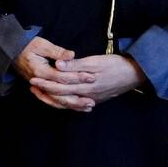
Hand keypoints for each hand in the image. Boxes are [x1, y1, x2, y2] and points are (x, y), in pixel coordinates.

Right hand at [12, 36, 95, 110]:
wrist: (13, 52)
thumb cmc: (28, 46)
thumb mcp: (42, 45)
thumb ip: (57, 52)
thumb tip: (71, 55)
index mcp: (40, 72)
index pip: (62, 77)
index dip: (77, 77)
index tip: (91, 77)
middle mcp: (39, 83)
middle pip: (60, 94)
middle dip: (77, 98)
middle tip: (92, 100)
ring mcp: (39, 88)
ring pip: (57, 100)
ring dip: (72, 105)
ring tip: (87, 107)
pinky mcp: (41, 89)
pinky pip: (52, 101)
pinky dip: (64, 104)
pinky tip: (75, 106)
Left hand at [30, 54, 145, 110]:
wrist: (135, 75)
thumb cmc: (116, 65)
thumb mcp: (96, 61)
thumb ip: (76, 65)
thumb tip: (57, 66)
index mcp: (84, 85)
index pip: (60, 86)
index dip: (45, 83)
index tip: (33, 78)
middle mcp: (86, 95)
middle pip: (61, 95)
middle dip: (45, 91)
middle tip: (32, 86)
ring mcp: (91, 99)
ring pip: (68, 103)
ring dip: (53, 99)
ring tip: (41, 93)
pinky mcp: (96, 100)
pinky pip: (77, 105)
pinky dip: (67, 104)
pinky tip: (61, 102)